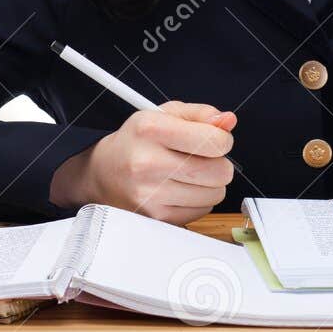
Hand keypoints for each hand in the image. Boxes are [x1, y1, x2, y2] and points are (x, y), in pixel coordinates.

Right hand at [49, 101, 236, 223]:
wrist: (103, 173)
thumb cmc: (137, 141)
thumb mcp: (163, 114)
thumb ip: (200, 114)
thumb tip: (228, 121)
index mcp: (150, 129)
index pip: (213, 141)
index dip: (222, 140)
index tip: (214, 140)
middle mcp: (147, 162)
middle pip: (220, 171)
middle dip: (219, 164)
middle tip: (201, 159)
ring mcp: (150, 194)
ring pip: (215, 194)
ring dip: (209, 184)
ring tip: (187, 174)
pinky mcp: (156, 217)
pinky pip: (202, 211)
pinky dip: (198, 200)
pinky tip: (179, 190)